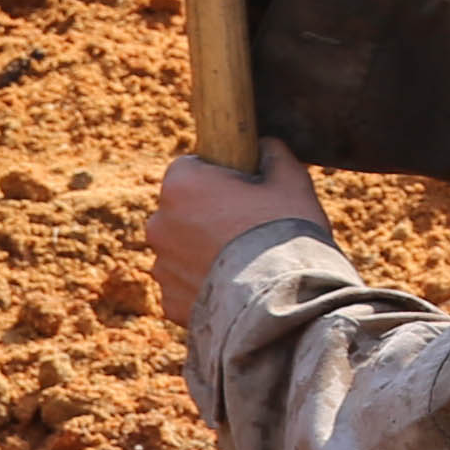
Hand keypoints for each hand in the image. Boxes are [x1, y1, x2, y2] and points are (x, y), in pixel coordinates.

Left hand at [148, 137, 328, 332]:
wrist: (283, 301)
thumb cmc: (285, 231)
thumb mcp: (290, 179)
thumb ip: (272, 154)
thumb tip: (264, 146)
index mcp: (181, 184)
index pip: (190, 167)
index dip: (219, 176)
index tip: (243, 189)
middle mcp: (159, 222)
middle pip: (181, 209)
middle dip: (206, 215)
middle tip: (247, 227)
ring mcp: (162, 266)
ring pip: (181, 250)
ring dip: (203, 252)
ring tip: (244, 263)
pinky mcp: (169, 303)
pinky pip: (184, 286)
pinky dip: (203, 286)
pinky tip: (235, 289)